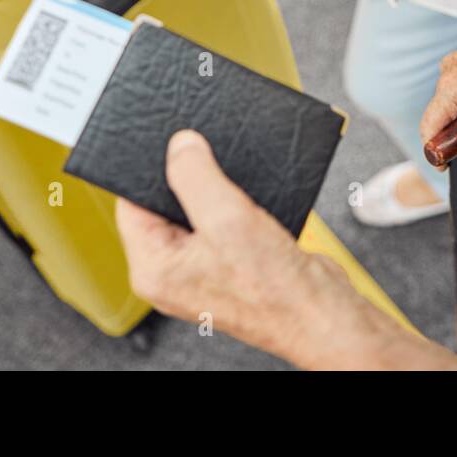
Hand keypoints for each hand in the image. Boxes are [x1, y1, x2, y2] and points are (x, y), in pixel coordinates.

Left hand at [116, 130, 456, 369]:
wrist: (324, 315)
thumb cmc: (274, 288)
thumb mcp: (226, 218)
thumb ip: (195, 175)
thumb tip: (180, 144)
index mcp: (155, 270)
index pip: (132, 206)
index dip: (148, 171)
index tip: (165, 141)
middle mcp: (174, 271)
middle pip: (165, 205)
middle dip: (186, 177)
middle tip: (204, 150)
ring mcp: (204, 267)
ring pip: (198, 210)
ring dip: (216, 188)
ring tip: (232, 174)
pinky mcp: (233, 261)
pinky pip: (224, 219)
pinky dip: (237, 201)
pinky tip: (252, 192)